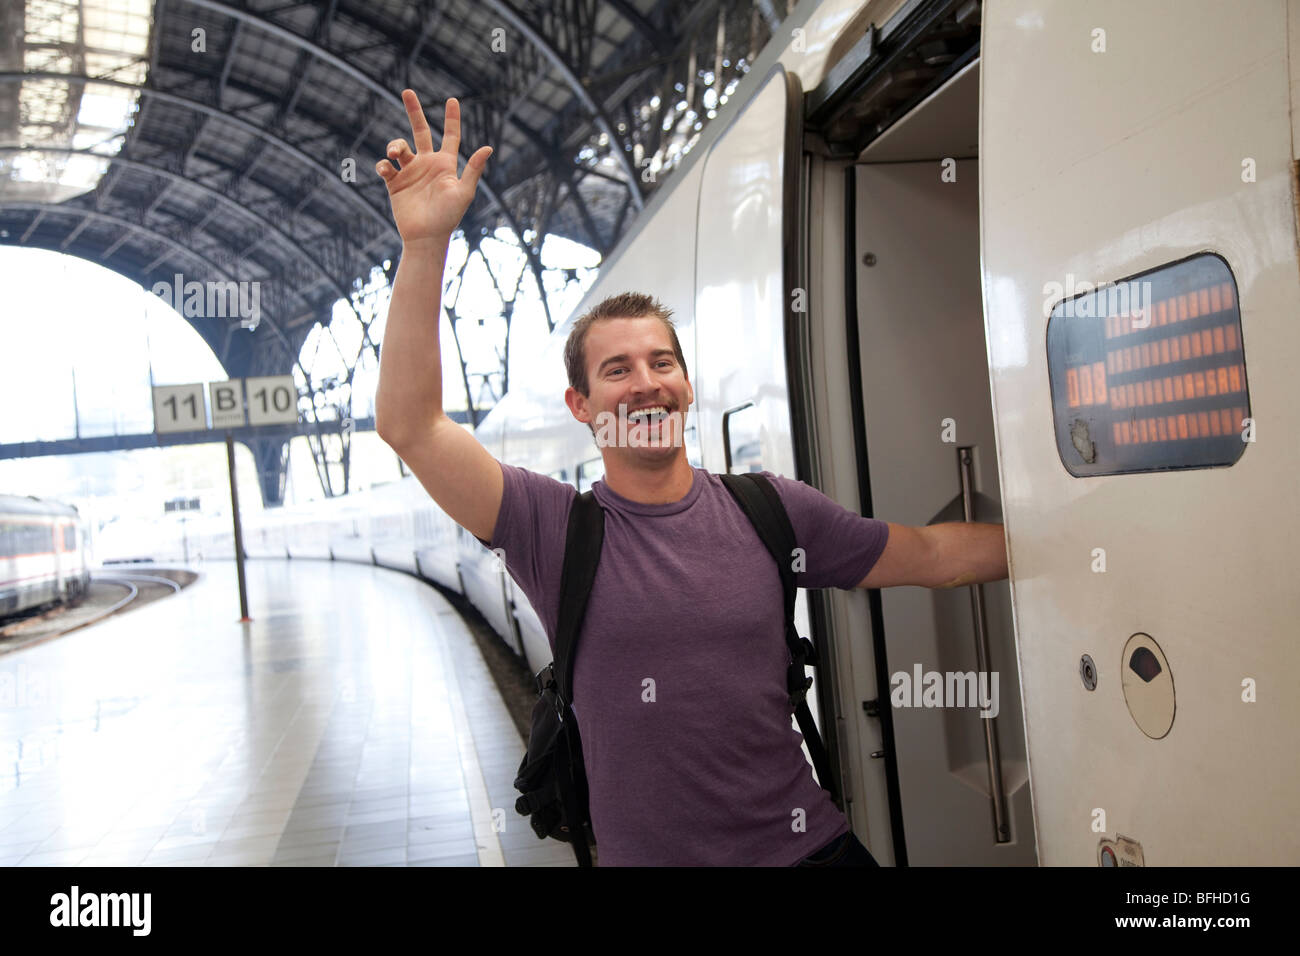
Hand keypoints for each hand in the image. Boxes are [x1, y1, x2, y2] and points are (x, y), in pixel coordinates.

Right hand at [375, 90, 492, 243]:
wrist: (426, 237)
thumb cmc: (448, 217)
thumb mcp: (463, 193)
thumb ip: (473, 170)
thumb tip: (488, 147)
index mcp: (445, 164)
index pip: (451, 136)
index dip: (452, 118)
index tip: (453, 100)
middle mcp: (427, 164)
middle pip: (421, 131)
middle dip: (414, 112)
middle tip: (407, 91)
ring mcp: (410, 172)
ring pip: (399, 147)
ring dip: (395, 145)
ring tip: (394, 153)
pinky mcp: (395, 183)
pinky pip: (386, 167)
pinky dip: (384, 165)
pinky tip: (387, 169)